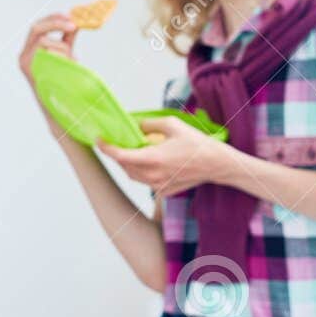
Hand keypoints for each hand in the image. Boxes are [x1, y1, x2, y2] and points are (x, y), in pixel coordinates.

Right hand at [19, 13, 78, 84]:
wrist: (59, 109)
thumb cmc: (62, 82)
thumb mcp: (65, 56)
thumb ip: (67, 39)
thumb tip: (76, 22)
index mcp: (30, 49)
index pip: (38, 27)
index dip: (53, 18)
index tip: (69, 16)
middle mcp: (24, 55)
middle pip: (36, 29)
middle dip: (55, 23)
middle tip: (73, 25)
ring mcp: (26, 64)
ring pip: (44, 42)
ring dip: (62, 47)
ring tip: (71, 60)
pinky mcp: (31, 71)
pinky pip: (47, 55)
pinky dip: (60, 57)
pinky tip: (67, 64)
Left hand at [99, 116, 232, 197]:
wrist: (216, 164)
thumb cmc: (196, 144)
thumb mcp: (173, 125)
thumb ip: (149, 124)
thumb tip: (135, 125)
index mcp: (153, 158)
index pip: (120, 155)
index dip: (106, 147)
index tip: (99, 140)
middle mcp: (153, 175)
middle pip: (124, 166)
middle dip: (118, 154)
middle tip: (117, 142)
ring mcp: (159, 186)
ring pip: (133, 176)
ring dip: (129, 164)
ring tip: (132, 151)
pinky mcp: (164, 191)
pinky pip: (146, 182)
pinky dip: (142, 172)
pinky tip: (150, 163)